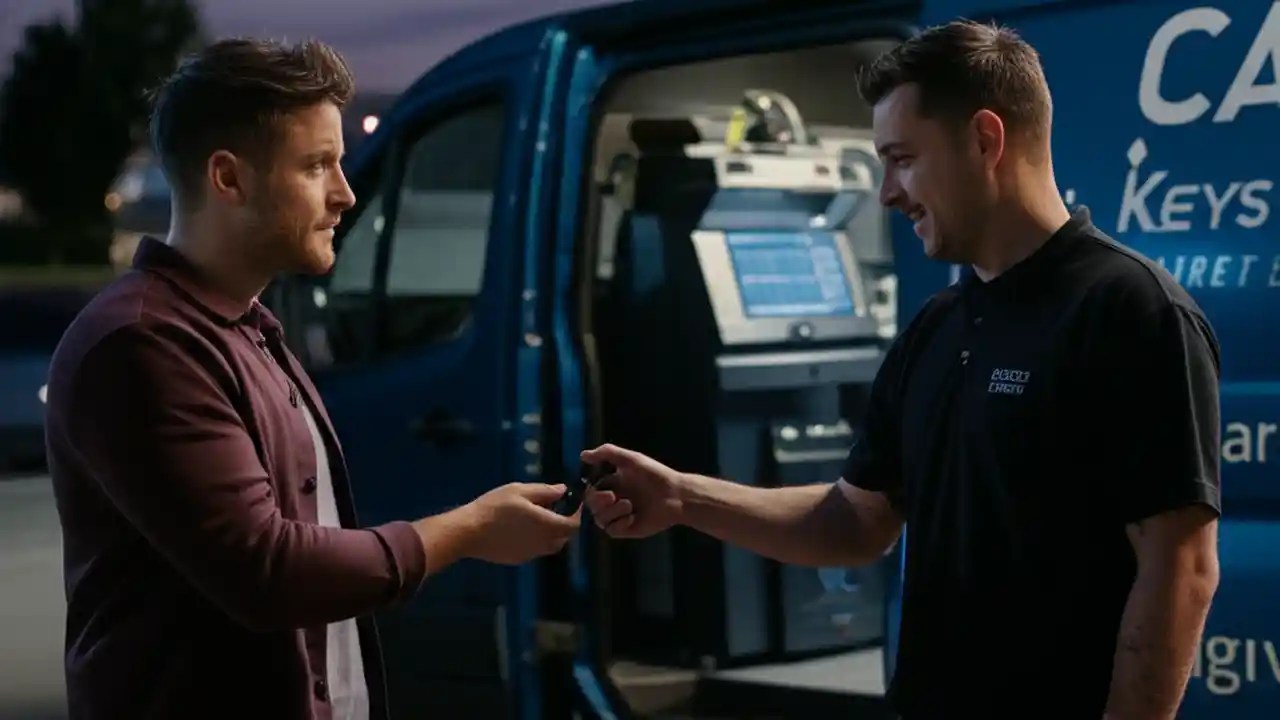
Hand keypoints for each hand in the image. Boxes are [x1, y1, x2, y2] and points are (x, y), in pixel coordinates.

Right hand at [459, 483, 580, 563]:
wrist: (469, 532)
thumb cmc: (494, 507)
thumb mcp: (519, 491)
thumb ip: (545, 491)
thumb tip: (563, 490)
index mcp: (546, 525)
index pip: (573, 526)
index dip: (576, 515)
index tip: (572, 504)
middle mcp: (543, 543)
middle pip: (565, 537)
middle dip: (564, 524)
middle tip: (554, 509)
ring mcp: (531, 554)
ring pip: (551, 546)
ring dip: (552, 534)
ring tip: (538, 518)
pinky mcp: (520, 560)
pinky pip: (536, 551)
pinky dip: (538, 541)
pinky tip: (523, 530)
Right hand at [581, 443, 684, 538]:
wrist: (675, 495)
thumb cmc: (653, 474)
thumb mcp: (630, 459)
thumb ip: (607, 453)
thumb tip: (582, 455)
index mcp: (612, 484)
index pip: (590, 490)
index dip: (590, 491)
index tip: (595, 487)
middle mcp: (613, 501)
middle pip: (592, 506)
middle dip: (599, 501)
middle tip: (612, 496)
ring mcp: (620, 516)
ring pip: (600, 519)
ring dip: (611, 512)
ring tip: (629, 505)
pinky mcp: (627, 529)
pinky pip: (612, 531)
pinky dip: (620, 524)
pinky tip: (632, 517)